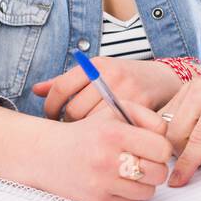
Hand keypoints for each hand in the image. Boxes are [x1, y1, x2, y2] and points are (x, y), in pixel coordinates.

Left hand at [32, 57, 186, 121]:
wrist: (163, 81)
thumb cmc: (126, 78)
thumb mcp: (98, 72)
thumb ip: (67, 81)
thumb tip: (36, 90)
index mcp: (96, 65)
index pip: (61, 88)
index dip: (50, 106)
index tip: (51, 115)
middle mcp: (110, 75)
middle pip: (74, 109)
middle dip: (67, 122)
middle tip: (68, 128)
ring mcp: (125, 92)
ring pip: (90, 122)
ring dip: (84, 131)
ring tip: (85, 133)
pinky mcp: (139, 107)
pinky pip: (111, 128)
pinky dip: (104, 134)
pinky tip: (103, 135)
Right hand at [36, 98, 173, 200]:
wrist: (46, 154)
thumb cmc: (87, 132)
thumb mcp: (115, 112)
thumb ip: (147, 117)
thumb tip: (167, 135)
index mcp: (114, 134)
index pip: (162, 149)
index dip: (162, 147)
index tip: (154, 146)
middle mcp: (106, 160)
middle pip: (159, 173)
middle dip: (156, 166)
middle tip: (146, 160)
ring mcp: (101, 184)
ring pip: (148, 191)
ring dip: (145, 181)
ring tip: (132, 170)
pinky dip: (131, 193)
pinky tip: (120, 180)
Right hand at [163, 70, 200, 184]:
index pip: (199, 137)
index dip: (188, 164)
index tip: (178, 181)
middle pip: (177, 133)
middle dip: (185, 153)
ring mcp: (190, 87)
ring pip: (168, 126)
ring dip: (179, 143)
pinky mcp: (184, 90)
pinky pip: (167, 118)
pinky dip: (175, 132)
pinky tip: (195, 135)